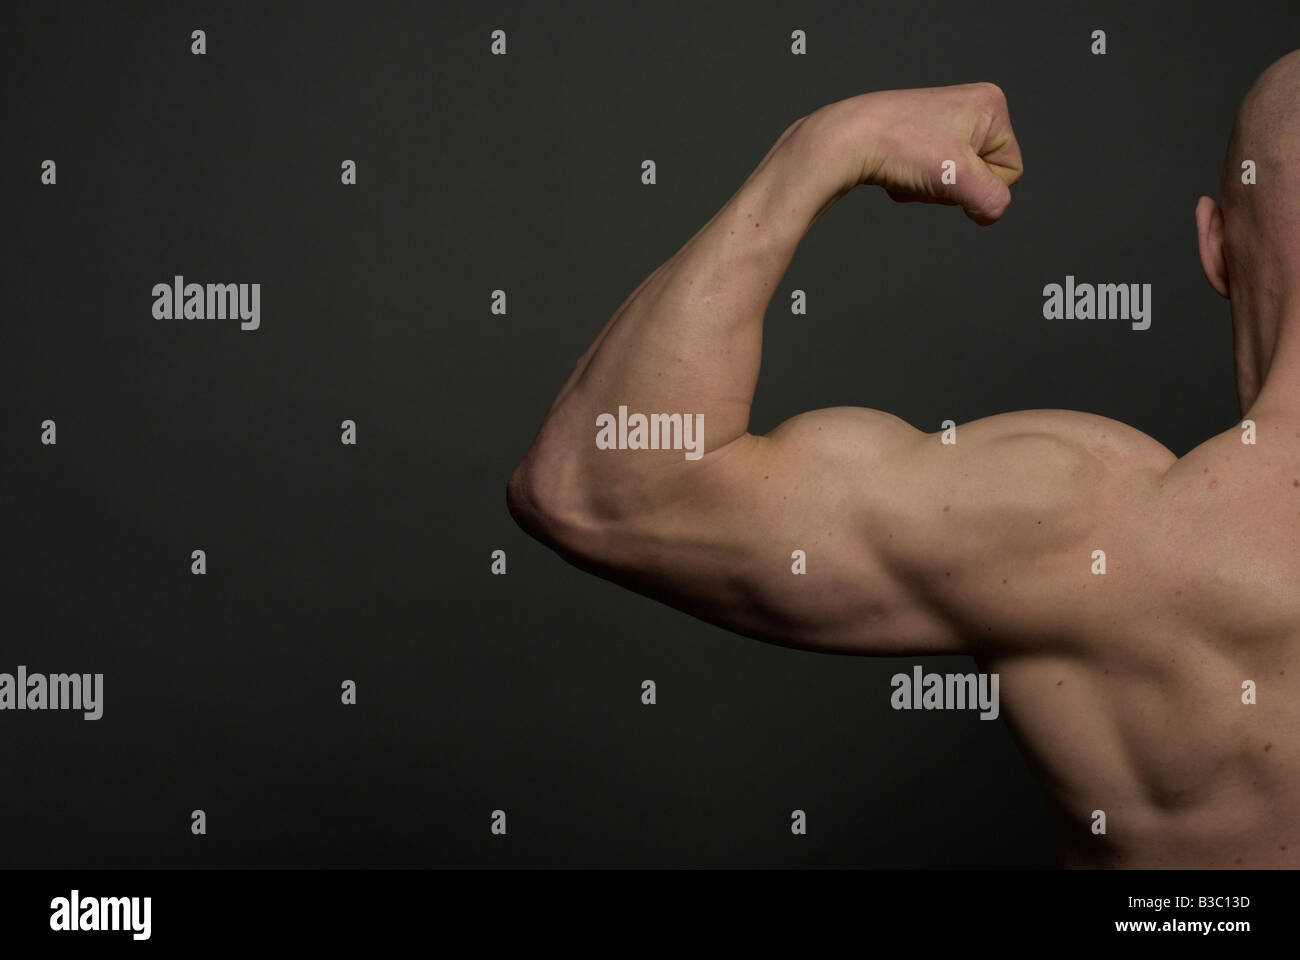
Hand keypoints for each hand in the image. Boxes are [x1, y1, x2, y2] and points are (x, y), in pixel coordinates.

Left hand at [807, 82, 1024, 224]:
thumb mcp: (958, 178)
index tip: (951, 177)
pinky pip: (930, 176)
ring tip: (908, 171)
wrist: (845, 140)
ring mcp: (942, 120)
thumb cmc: (900, 147)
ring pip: (953, 181)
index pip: (1011, 171)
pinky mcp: (917, 135)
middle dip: (952, 188)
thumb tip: (990, 213)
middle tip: (925, 173)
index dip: (982, 186)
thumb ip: (991, 200)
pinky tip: (895, 170)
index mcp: (991, 107)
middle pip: (981, 176)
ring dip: (930, 189)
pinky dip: (914, 182)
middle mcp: (971, 107)